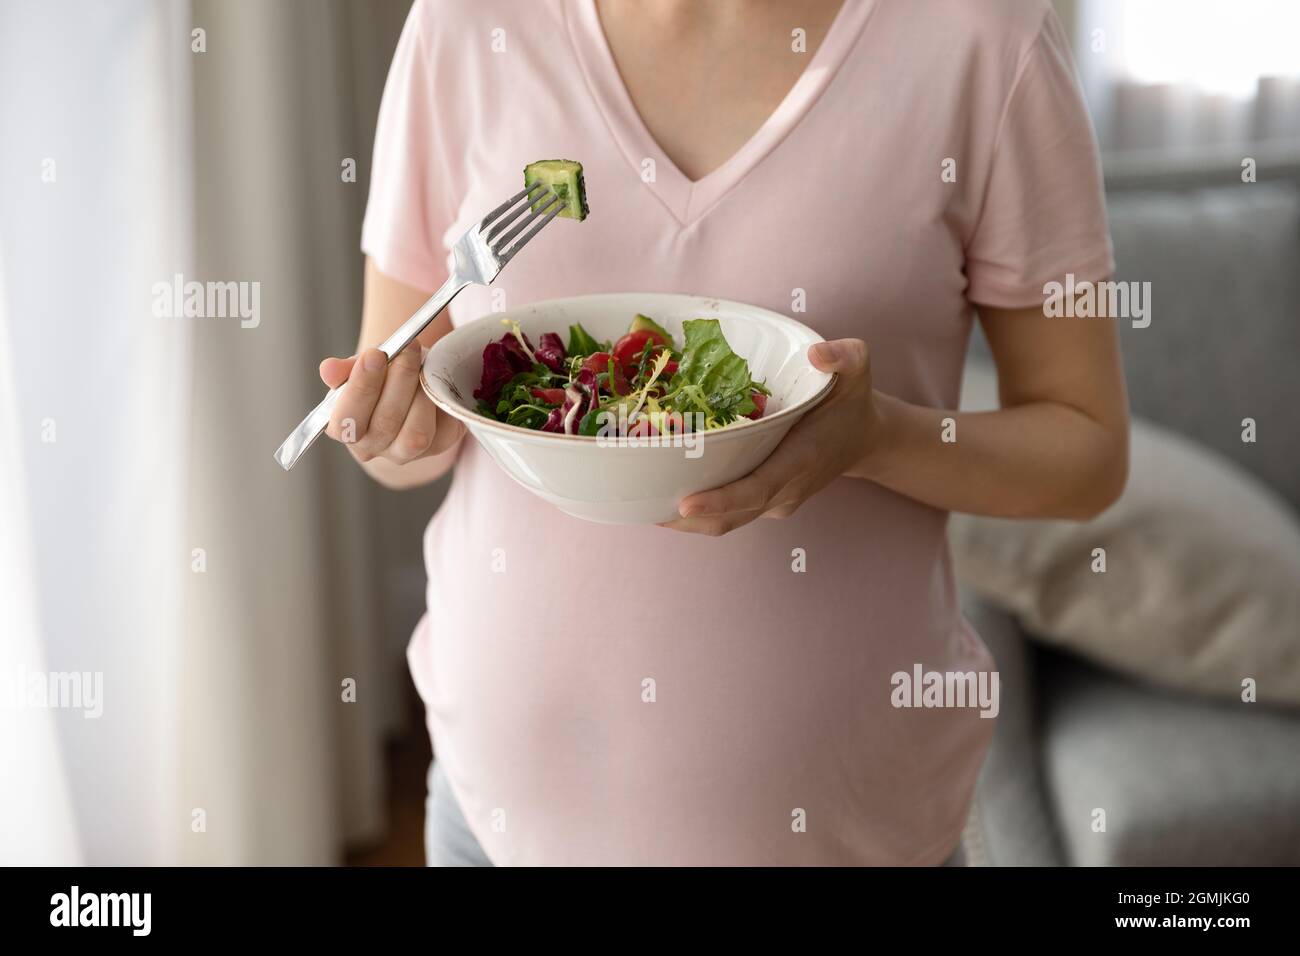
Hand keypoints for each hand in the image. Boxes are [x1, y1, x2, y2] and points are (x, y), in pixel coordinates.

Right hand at [320, 346, 464, 464]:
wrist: (411, 386)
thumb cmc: (381, 376)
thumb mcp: (362, 367)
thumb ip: (346, 369)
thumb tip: (328, 369)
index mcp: (345, 428)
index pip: (346, 420)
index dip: (361, 388)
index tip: (374, 354)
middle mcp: (373, 447)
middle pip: (385, 423)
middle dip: (399, 380)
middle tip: (409, 348)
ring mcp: (406, 452)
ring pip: (416, 434)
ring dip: (422, 394)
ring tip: (424, 364)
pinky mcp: (439, 446)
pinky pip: (445, 430)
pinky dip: (441, 402)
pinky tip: (436, 380)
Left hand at [660, 339, 882, 535]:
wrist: (865, 438)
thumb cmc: (853, 402)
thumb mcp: (859, 371)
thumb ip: (845, 357)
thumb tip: (817, 355)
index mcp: (801, 461)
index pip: (757, 488)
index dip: (720, 499)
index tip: (684, 504)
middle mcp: (785, 490)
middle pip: (731, 515)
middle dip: (686, 518)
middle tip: (642, 507)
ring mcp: (775, 501)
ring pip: (726, 522)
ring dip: (685, 522)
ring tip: (642, 506)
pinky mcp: (765, 503)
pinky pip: (728, 514)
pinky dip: (696, 513)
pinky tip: (663, 499)